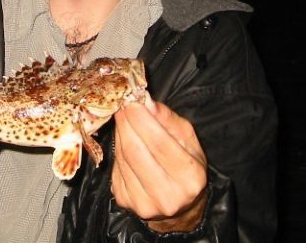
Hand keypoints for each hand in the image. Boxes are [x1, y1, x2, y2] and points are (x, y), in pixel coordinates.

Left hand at [112, 95, 207, 232]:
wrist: (181, 205)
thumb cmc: (187, 166)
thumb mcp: (188, 139)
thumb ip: (167, 119)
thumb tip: (146, 102)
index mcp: (190, 178)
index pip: (158, 142)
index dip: (141, 119)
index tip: (131, 100)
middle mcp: (168, 196)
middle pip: (135, 150)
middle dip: (126, 123)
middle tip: (122, 105)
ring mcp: (144, 202)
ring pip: (122, 158)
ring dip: (120, 134)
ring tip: (124, 119)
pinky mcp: (125, 201)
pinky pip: (116, 167)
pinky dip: (117, 149)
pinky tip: (124, 140)